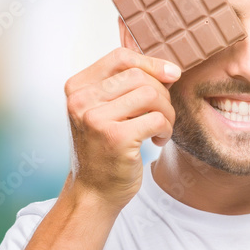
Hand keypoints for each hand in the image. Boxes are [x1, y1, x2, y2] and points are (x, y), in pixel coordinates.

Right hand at [64, 47, 180, 210]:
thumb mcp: (104, 110)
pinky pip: (158, 119)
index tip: (173, 74)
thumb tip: (170, 69)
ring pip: (152, 95)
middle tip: (162, 115)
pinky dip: (166, 130)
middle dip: (162, 94)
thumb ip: (124, 86)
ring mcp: (95, 118)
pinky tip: (156, 141)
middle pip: (140, 76)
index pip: (120, 58)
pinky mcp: (115, 137)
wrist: (94, 191)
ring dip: (167, 112)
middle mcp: (80, 100)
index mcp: (76, 87)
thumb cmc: (105, 148)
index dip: (151, 63)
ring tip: (161, 128)